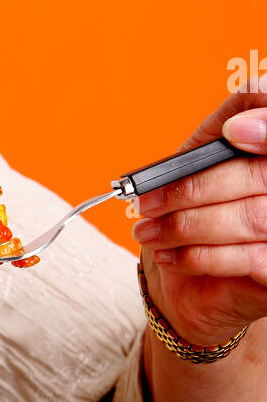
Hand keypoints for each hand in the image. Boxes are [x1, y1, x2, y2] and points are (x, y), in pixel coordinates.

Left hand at [131, 78, 266, 343]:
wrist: (191, 277)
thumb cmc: (197, 208)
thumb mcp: (199, 160)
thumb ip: (219, 132)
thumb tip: (238, 124)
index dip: (265, 128)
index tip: (232, 131)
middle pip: (259, 174)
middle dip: (194, 188)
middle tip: (147, 203)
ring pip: (251, 217)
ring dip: (187, 226)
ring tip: (149, 233)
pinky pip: (248, 258)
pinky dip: (200, 256)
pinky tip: (170, 256)